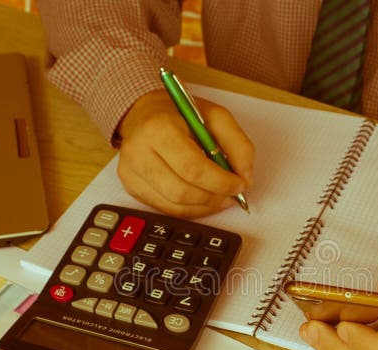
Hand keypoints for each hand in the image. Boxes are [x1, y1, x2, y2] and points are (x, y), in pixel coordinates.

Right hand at [116, 90, 254, 217]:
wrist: (142, 112)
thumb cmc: (179, 114)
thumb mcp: (215, 116)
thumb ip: (238, 144)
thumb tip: (245, 178)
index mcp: (158, 129)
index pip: (193, 168)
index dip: (220, 182)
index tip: (239, 184)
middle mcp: (139, 152)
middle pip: (182, 192)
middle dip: (213, 197)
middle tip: (231, 194)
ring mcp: (131, 173)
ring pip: (174, 206)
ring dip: (204, 207)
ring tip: (220, 197)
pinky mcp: (131, 187)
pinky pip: (165, 209)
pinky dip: (190, 209)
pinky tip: (202, 200)